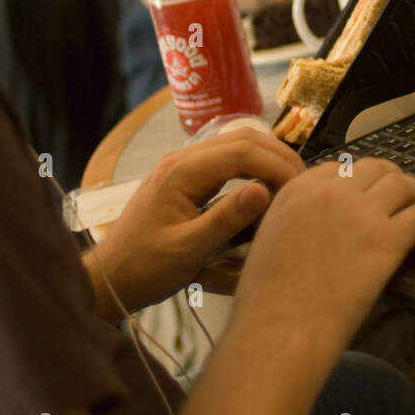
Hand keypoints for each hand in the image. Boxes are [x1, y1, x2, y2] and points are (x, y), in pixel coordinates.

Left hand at [86, 130, 304, 317]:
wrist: (110, 277)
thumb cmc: (145, 268)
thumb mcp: (187, 251)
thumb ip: (225, 220)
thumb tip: (264, 190)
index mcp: (182, 172)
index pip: (243, 151)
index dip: (278, 166)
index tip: (300, 191)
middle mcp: (183, 158)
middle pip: (243, 138)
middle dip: (279, 157)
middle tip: (304, 186)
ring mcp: (183, 165)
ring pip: (237, 143)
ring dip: (268, 159)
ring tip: (291, 187)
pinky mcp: (186, 177)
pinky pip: (227, 159)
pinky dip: (253, 167)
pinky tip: (266, 190)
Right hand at [231, 157, 414, 364]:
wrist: (281, 329)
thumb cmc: (268, 299)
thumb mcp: (269, 239)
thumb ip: (295, 219)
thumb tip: (317, 224)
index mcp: (297, 191)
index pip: (339, 168)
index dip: (358, 178)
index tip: (367, 189)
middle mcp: (331, 193)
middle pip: (374, 169)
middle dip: (389, 177)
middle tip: (399, 191)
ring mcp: (361, 214)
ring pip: (401, 184)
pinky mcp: (387, 240)